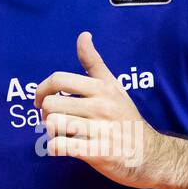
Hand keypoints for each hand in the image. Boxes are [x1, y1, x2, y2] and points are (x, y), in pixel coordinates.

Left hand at [34, 31, 162, 187]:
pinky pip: (60, 146)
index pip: (59, 79)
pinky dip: (55, 147)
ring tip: (61, 134)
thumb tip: (83, 35)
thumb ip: (93, 62)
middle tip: (53, 120)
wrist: (148, 153)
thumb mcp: (113, 86)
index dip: (41, 89)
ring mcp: (99, 130)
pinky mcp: (96, 152)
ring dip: (51, 131)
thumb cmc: (125, 117)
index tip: (40, 99)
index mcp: (102, 89)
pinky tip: (63, 147)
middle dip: (45, 113)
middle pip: (51, 103)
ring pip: (53, 124)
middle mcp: (101, 107)